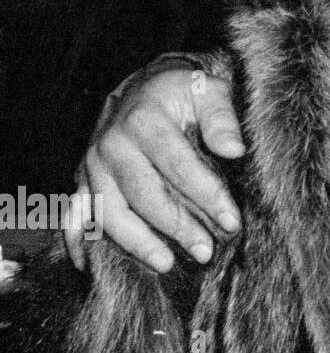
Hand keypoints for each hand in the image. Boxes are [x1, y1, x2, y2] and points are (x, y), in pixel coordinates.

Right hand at [65, 66, 244, 273]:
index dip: (208, 196)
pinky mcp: (81, 179)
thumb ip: (221, 118)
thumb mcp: (207, 90)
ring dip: (137, 242)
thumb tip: (234, 150)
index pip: (180, 167)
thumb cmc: (182, 92)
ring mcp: (92, 165)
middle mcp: (112, 145)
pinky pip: (73, 214)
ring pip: (108, 211)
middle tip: (205, 251)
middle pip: (144, 195)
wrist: (144, 86)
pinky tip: (90, 266)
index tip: (232, 221)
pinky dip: (78, 241)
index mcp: (145, 122)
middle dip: (177, 227)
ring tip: (166, 264)